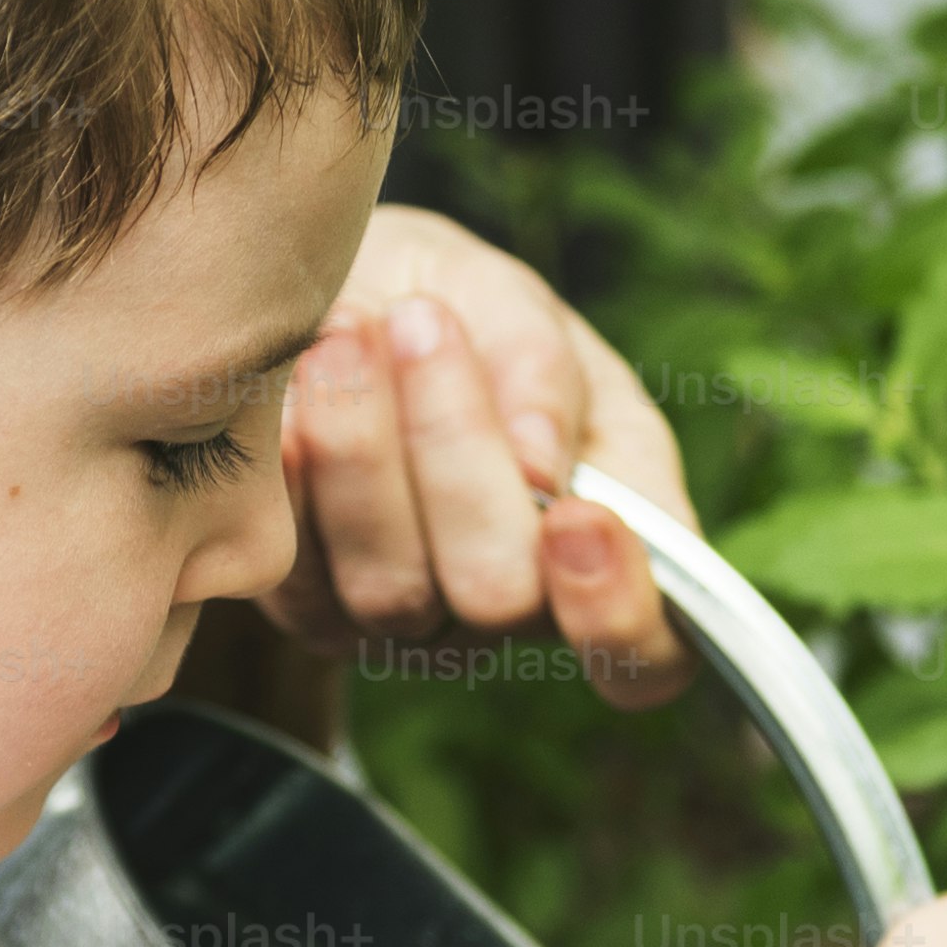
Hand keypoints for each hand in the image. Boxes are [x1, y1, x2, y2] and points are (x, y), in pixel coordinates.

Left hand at [262, 205, 692, 702]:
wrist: (333, 293)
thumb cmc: (456, 305)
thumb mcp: (521, 308)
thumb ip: (544, 373)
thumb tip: (539, 466)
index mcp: (611, 548)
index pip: (652, 652)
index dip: (619, 611)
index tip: (577, 517)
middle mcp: (517, 610)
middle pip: (501, 597)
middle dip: (457, 452)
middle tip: (423, 322)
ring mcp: (412, 626)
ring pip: (392, 588)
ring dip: (363, 447)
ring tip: (348, 332)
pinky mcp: (313, 614)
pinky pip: (301, 572)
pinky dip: (295, 470)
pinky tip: (295, 386)